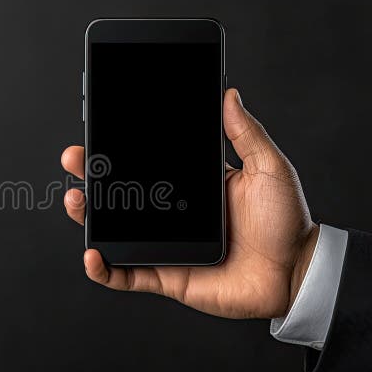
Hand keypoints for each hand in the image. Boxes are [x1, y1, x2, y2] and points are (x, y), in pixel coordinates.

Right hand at [61, 88, 318, 318]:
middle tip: (75, 159)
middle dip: (91, 176)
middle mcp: (173, 215)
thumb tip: (228, 95)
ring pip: (115, 232)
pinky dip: (105, 270)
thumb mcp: (268, 167)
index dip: (118, 150)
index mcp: (192, 186)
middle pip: (122, 194)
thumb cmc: (287, 222)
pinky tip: (92, 255)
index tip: (99, 131)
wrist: (297, 272)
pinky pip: (127, 275)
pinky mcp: (166, 276)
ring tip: (76, 200)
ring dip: (88, 217)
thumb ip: (246, 133)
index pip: (147, 164)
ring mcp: (166, 246)